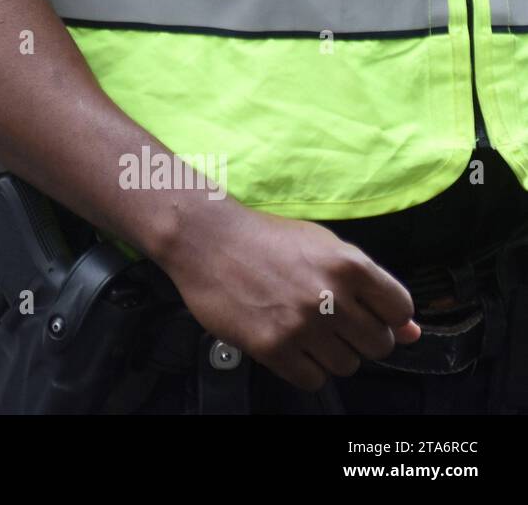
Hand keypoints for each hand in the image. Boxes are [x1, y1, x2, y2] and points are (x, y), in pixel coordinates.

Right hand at [155, 201, 421, 390]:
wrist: (205, 239)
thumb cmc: (265, 239)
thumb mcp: (323, 247)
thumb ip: (369, 288)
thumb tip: (413, 333)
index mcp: (348, 264)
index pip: (400, 311)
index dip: (385, 316)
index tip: (364, 312)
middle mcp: (330, 296)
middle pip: (378, 345)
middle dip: (358, 337)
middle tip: (330, 323)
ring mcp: (301, 324)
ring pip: (347, 366)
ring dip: (330, 354)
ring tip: (304, 331)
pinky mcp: (272, 346)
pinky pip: (313, 379)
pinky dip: (304, 368)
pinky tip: (288, 344)